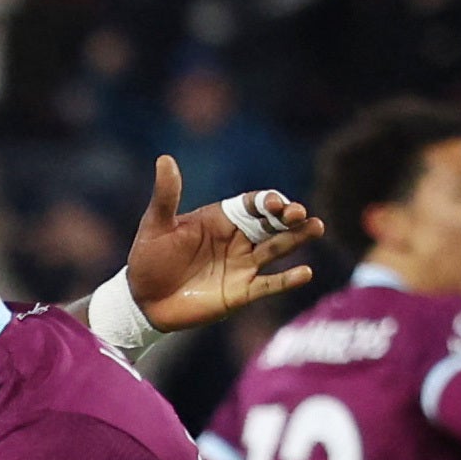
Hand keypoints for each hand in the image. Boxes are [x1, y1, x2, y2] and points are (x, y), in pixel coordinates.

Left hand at [124, 156, 323, 330]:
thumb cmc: (148, 258)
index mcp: (220, 219)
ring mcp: (242, 266)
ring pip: (277, 249)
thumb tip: (165, 159)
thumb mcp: (155, 224)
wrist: (143, 299)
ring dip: (297, 239)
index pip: (251, 205)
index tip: (275, 203)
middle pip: (271, 224)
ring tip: (317, 228)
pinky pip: (269, 284)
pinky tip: (306, 272)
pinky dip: (287, 280)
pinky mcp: (241, 292)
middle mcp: (236, 240)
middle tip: (302, 213)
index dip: (265, 202)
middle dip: (288, 217)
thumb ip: (166, 195)